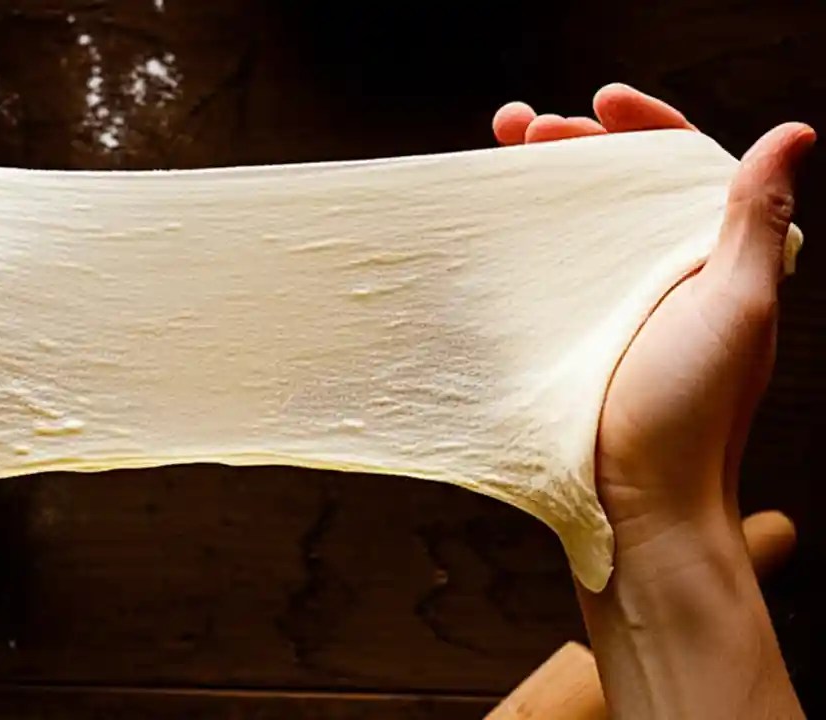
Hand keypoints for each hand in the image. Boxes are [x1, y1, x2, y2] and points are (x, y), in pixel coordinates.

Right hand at [493, 84, 814, 562]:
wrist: (639, 501)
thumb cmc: (694, 412)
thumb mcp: (736, 308)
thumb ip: (755, 223)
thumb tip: (794, 135)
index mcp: (715, 259)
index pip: (684, 167)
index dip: (646, 126)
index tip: (600, 101)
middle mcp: (667, 275)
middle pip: (622, 187)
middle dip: (576, 146)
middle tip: (523, 125)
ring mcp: (616, 305)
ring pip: (581, 222)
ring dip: (542, 184)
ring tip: (498, 153)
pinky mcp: (573, 334)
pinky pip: (550, 267)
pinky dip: (524, 236)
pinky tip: (492, 224)